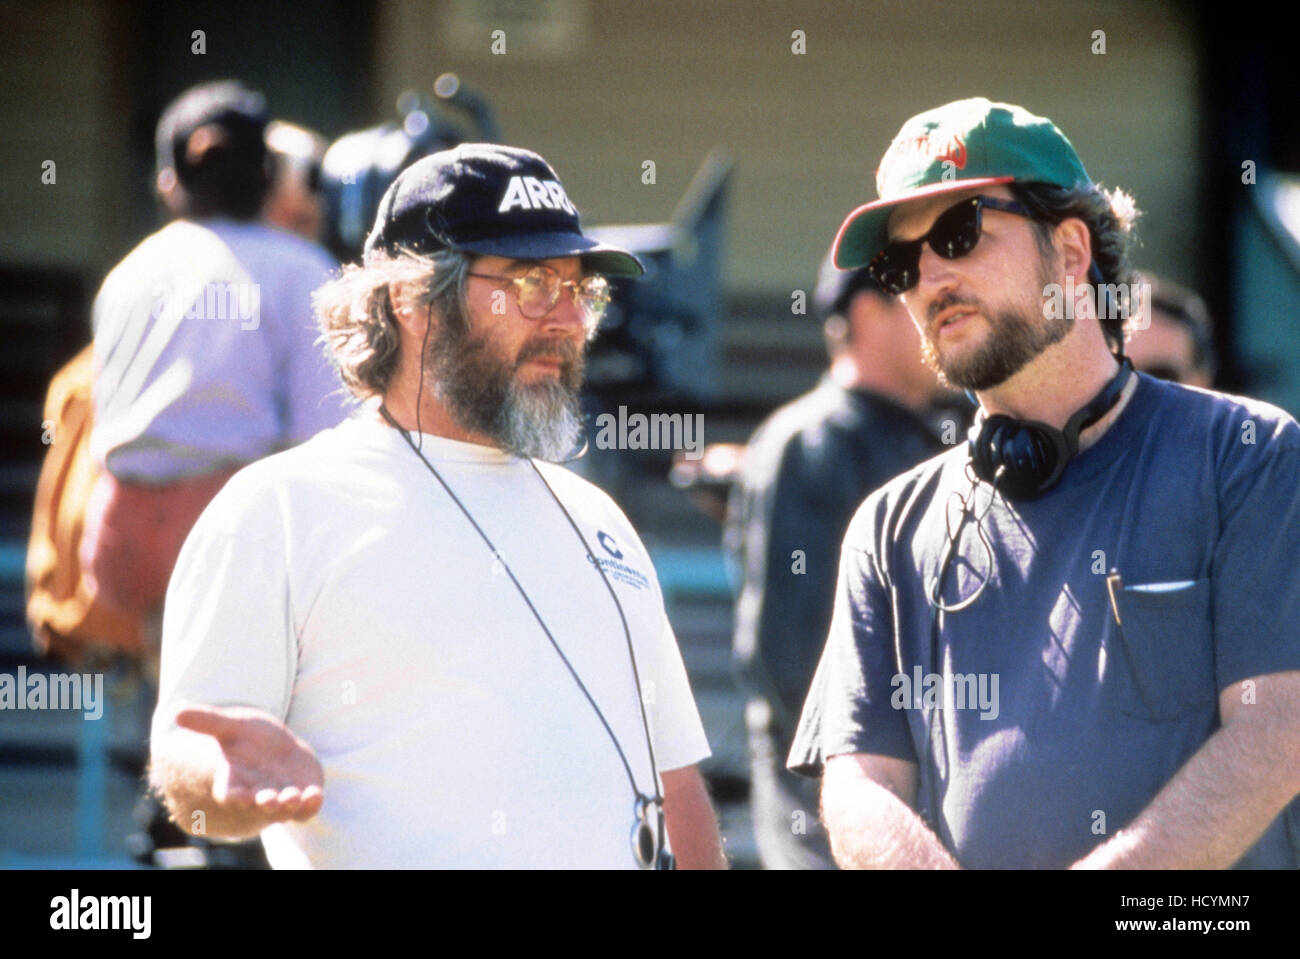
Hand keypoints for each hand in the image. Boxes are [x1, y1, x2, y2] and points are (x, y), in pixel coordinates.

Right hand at [175, 704, 323, 826]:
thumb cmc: (247, 739)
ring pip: (284, 810)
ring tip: (295, 796)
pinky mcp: (302, 798)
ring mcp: (280, 799)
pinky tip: (316, 794)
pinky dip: (311, 805)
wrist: (274, 750)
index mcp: (234, 781)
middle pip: (259, 805)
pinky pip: (306, 809)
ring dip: (289, 806)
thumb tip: (176, 711)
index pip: (230, 794)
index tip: (240, 797)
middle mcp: (256, 795)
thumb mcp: (230, 726)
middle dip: (266, 803)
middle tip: (271, 799)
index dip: (235, 797)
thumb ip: (207, 721)